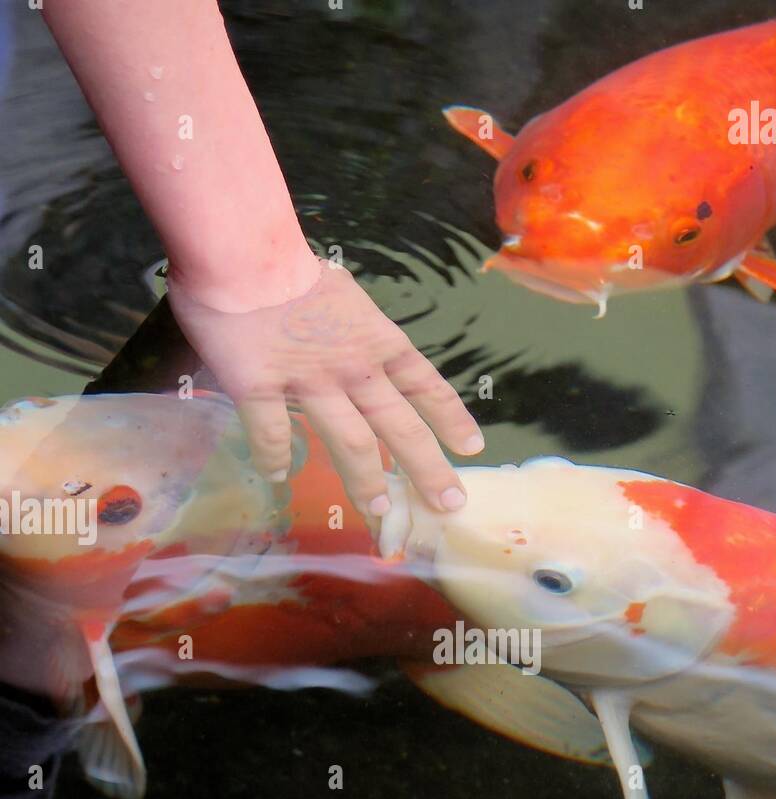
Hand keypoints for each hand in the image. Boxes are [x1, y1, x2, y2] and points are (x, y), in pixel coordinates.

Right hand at [166, 254, 483, 515]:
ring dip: (366, 481)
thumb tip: (361, 364)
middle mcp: (354, 367)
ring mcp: (309, 381)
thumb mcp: (347, 302)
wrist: (243, 251)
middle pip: (400, 427)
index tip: (472, 450)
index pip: (426, 386)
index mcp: (378, 342)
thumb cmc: (291, 269)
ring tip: (379, 510)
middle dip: (428, 470)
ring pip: (349, 442)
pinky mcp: (261, 388)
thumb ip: (356, 338)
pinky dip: (276, 459)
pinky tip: (279, 478)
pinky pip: (273, 434)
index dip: (452, 419)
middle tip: (448, 503)